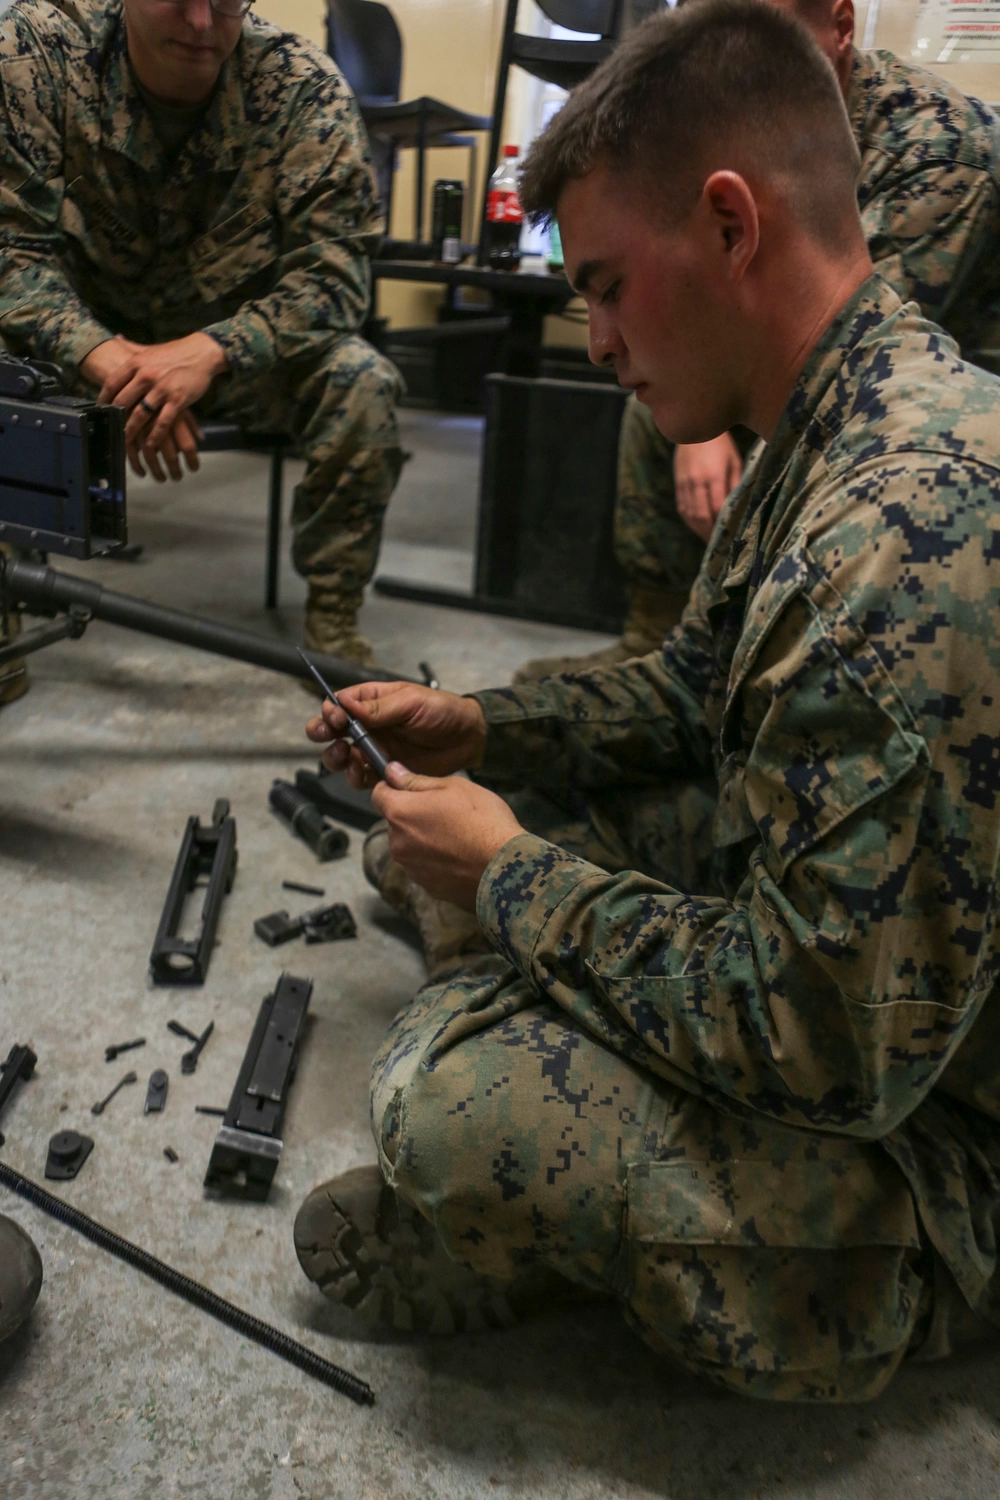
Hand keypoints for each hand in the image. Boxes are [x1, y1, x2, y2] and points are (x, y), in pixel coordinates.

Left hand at [81, 336, 205, 480]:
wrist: (202, 353)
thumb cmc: (175, 352)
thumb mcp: (149, 348)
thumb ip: (131, 346)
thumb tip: (115, 338)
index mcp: (136, 363)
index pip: (112, 383)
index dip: (104, 398)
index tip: (102, 409)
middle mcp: (146, 375)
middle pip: (122, 401)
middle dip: (115, 417)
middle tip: (111, 427)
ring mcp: (162, 389)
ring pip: (140, 414)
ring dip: (131, 430)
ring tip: (125, 440)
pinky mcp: (177, 400)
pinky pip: (163, 421)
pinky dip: (155, 434)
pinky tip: (150, 444)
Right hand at [306, 681, 486, 788]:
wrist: (467, 739)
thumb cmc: (442, 711)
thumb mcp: (411, 702)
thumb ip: (379, 707)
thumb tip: (345, 703)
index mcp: (372, 701)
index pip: (339, 704)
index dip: (331, 711)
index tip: (336, 718)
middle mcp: (368, 726)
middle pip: (331, 730)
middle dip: (322, 733)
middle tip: (329, 737)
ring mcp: (374, 750)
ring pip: (341, 756)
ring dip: (336, 757)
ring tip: (345, 756)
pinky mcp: (384, 771)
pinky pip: (361, 778)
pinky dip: (356, 778)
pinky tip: (363, 774)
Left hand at [371, 762, 522, 909]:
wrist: (505, 869)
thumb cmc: (482, 819)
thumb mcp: (453, 787)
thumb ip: (417, 781)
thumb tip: (392, 772)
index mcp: (399, 814)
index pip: (378, 795)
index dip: (392, 788)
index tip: (411, 787)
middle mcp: (397, 843)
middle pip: (396, 823)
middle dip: (413, 816)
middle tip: (447, 813)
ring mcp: (411, 869)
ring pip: (410, 847)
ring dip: (425, 840)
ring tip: (458, 838)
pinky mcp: (427, 888)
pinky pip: (426, 867)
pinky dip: (437, 862)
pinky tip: (462, 858)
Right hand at [673, 432, 743, 542]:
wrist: (693, 428)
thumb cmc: (720, 444)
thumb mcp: (734, 461)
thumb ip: (736, 484)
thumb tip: (739, 507)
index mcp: (713, 475)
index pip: (718, 506)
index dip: (722, 523)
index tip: (730, 534)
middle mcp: (696, 482)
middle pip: (701, 515)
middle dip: (709, 532)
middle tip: (718, 544)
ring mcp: (684, 484)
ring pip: (689, 514)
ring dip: (698, 530)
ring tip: (708, 539)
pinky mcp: (678, 484)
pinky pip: (682, 507)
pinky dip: (689, 520)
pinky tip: (697, 526)